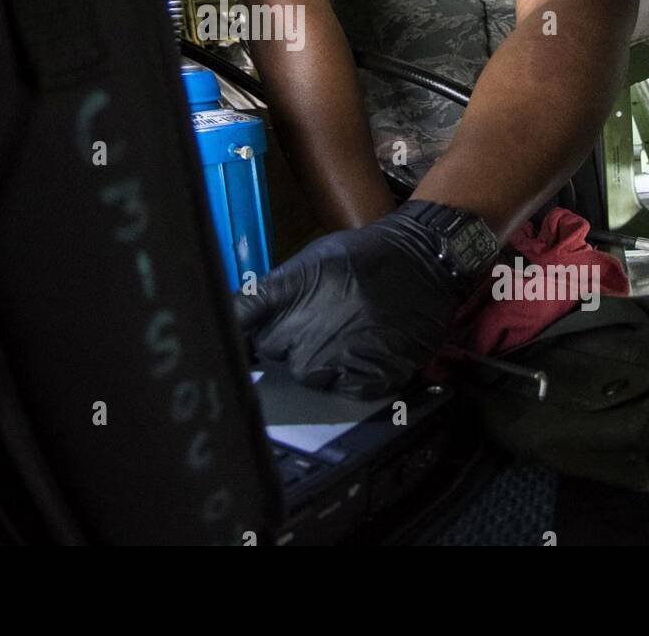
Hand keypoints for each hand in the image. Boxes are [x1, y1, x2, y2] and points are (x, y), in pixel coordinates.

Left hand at [234, 204, 465, 398]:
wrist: (424, 259)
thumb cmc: (366, 258)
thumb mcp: (314, 260)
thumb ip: (277, 292)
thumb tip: (240, 320)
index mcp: (291, 288)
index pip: (239, 316)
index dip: (232, 332)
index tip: (224, 344)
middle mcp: (309, 322)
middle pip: (272, 351)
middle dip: (287, 342)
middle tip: (319, 322)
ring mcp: (338, 352)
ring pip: (305, 375)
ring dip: (318, 363)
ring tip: (346, 333)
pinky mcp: (367, 374)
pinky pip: (341, 389)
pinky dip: (350, 377)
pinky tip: (364, 350)